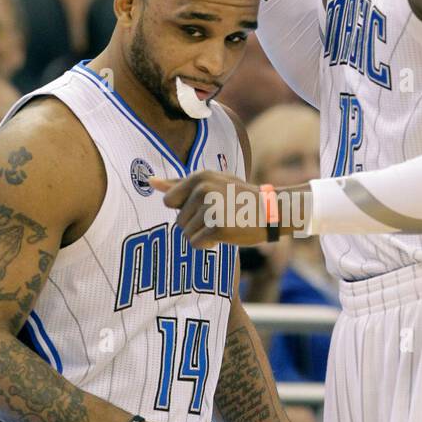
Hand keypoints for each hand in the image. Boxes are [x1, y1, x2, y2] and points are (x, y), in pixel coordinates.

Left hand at [151, 170, 268, 246]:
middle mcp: (203, 190)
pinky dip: (208, 244)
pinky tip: (225, 234)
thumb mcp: (210, 182)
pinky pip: (196, 244)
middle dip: (195, 224)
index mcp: (199, 177)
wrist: (272, 211)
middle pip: (178, 220)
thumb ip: (178, 184)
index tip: (206, 205)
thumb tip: (150, 181)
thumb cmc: (238, 197)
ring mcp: (211, 208)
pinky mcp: (218, 228)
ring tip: (224, 222)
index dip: (185, 208)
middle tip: (220, 215)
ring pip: (186, 234)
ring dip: (202, 234)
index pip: (169, 202)